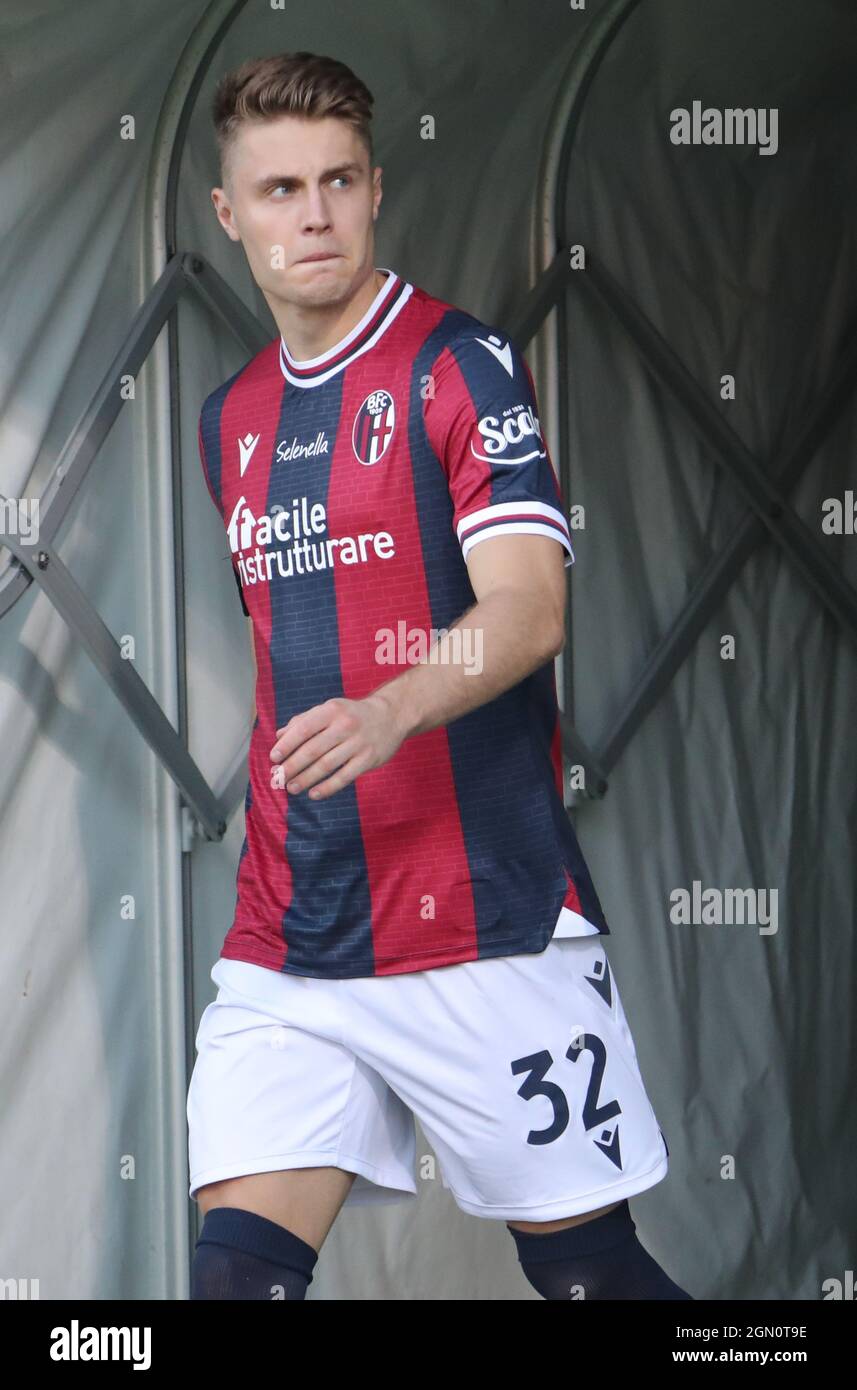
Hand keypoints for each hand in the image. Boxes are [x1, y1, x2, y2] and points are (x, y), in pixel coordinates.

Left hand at [269, 691, 406, 800]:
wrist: (392, 715)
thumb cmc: (353, 714)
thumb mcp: (330, 709)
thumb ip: (304, 720)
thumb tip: (279, 736)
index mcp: (331, 711)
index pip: (304, 729)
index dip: (287, 745)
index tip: (274, 758)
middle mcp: (345, 725)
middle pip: (313, 750)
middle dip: (292, 766)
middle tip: (278, 778)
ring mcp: (358, 743)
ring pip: (326, 765)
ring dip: (306, 779)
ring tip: (292, 788)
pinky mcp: (368, 759)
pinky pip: (344, 777)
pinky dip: (327, 788)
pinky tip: (314, 794)